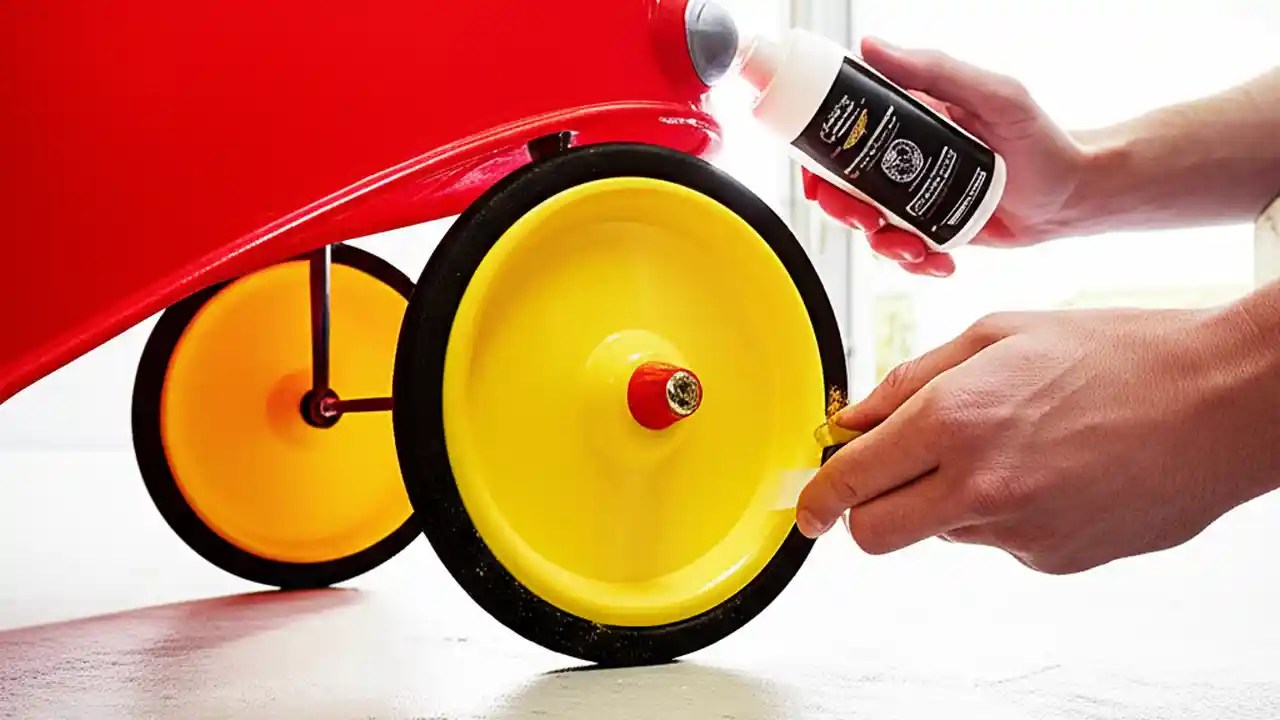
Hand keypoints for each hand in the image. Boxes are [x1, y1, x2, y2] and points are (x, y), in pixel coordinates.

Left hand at [794, 302, 1279, 573]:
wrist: (1220, 401)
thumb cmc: (1118, 353)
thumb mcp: (997, 333)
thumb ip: (909, 381)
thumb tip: (852, 420)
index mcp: (954, 419)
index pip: (850, 483)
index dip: (816, 498)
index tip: (808, 506)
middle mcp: (979, 485)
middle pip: (875, 535)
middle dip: (867, 511)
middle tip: (890, 477)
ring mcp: (1020, 531)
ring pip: (940, 533)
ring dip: (948, 500)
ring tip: (1012, 445)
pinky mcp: (1056, 559)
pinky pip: (999, 541)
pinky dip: (1004, 512)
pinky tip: (1049, 469)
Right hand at [803, 37, 1090, 276]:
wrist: (1074, 196)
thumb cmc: (1042, 138)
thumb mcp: (993, 95)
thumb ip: (935, 70)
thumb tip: (871, 46)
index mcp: (909, 118)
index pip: (845, 129)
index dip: (818, 155)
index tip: (816, 176)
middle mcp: (905, 156)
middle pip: (845, 184)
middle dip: (843, 208)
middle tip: (864, 219)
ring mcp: (917, 194)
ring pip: (869, 224)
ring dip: (880, 243)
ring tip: (911, 247)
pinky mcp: (933, 228)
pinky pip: (903, 251)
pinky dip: (913, 263)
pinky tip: (938, 261)